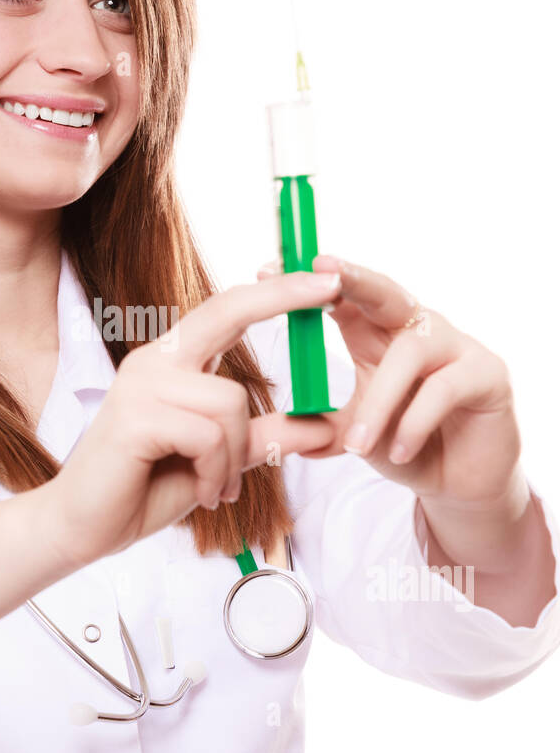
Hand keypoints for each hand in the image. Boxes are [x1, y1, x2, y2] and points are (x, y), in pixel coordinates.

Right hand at [48, 269, 342, 565]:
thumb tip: (325, 427)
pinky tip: (202, 493)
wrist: (84, 527)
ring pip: (231, 402)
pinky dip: (217, 472)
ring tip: (217, 487)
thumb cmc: (145, 488)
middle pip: (228, 312)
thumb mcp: (220, 458)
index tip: (326, 278)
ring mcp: (141, 385)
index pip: (227, 309)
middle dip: (284, 296)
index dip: (276, 290)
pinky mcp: (136, 418)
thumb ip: (265, 437)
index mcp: (171, 361)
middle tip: (335, 288)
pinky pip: (209, 436)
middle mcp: (154, 361)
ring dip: (235, 457)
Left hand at [263, 254, 522, 513]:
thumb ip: (319, 428)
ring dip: (379, 402)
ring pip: (410, 352)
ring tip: (357, 445)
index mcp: (378, 334)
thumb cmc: (405, 446)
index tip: (266, 269)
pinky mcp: (487, 374)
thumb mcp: (353, 435)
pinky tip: (398, 453)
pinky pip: (444, 388)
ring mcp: (456, 346)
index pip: (342, 295)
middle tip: (320, 268)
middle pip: (384, 291)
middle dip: (351, 277)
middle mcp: (417, 329)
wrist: (461, 484)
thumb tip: (275, 436)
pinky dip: (413, 422)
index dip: (309, 282)